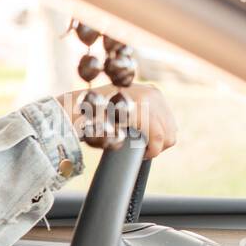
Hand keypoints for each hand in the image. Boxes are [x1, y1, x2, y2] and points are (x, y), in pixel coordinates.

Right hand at [62, 82, 177, 158]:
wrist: (73, 111)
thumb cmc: (93, 116)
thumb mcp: (122, 108)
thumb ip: (139, 113)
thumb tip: (157, 133)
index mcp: (151, 92)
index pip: (169, 122)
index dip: (159, 139)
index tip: (144, 147)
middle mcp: (153, 93)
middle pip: (172, 130)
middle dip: (158, 145)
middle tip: (140, 152)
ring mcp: (148, 101)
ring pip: (167, 137)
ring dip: (153, 149)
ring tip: (139, 153)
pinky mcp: (141, 112)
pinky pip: (157, 139)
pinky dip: (150, 151)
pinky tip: (141, 154)